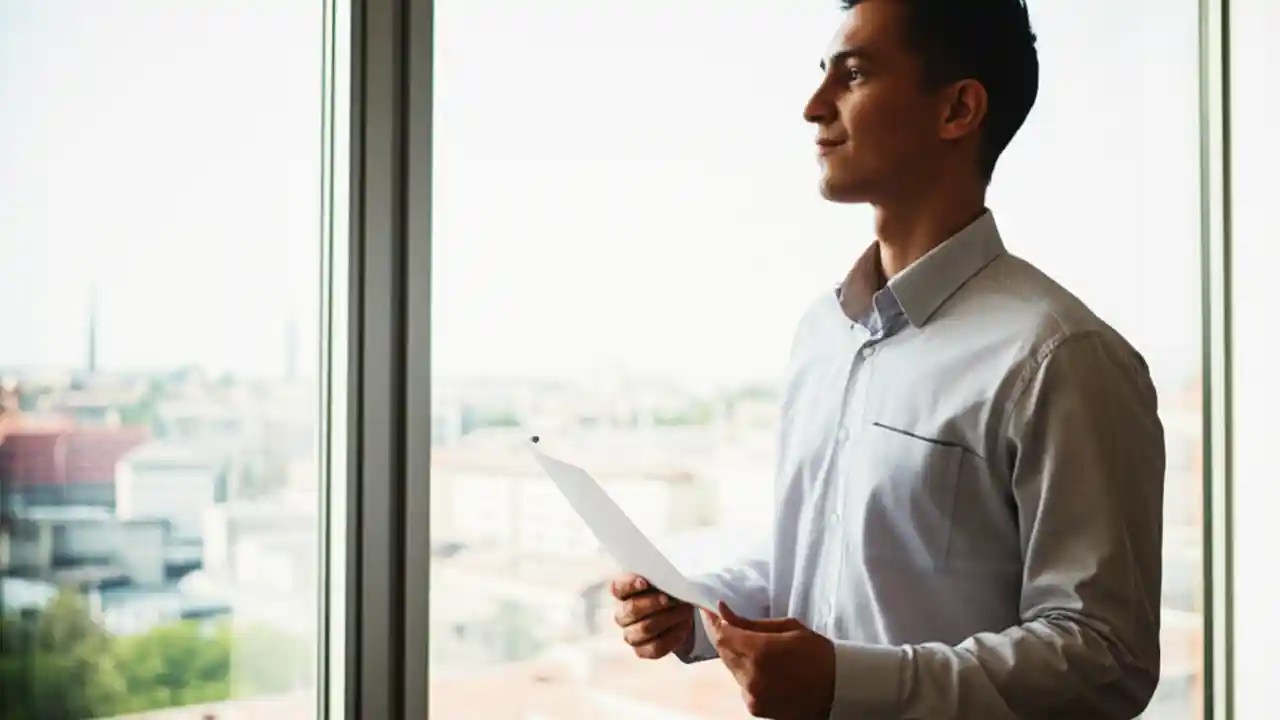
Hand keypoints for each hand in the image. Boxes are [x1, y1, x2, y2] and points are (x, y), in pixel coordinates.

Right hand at [611, 572, 694, 659]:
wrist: (682, 613)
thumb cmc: (671, 590)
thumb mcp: (667, 578)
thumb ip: (663, 577)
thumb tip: (671, 581)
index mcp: (623, 591)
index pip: (619, 587)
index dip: (629, 584)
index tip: (645, 582)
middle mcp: (623, 613)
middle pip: (631, 609)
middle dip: (653, 603)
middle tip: (672, 599)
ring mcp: (630, 634)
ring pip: (644, 629)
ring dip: (668, 619)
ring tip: (685, 612)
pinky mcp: (642, 650)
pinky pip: (654, 648)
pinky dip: (672, 637)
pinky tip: (683, 627)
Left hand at [702, 602, 834, 719]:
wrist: (839, 688)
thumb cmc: (818, 653)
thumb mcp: (789, 628)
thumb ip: (752, 623)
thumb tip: (724, 612)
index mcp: (760, 652)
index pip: (723, 635)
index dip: (713, 621)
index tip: (708, 610)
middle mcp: (751, 676)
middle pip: (723, 652)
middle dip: (724, 636)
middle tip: (725, 622)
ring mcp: (752, 695)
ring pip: (731, 668)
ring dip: (735, 654)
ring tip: (748, 643)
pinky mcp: (755, 707)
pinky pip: (741, 684)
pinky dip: (745, 672)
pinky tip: (759, 665)